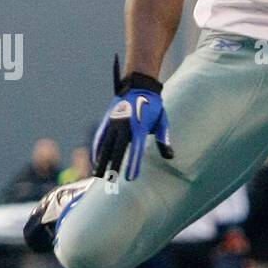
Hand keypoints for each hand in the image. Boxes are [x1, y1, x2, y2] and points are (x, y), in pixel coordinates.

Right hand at [91, 56, 173, 181]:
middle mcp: (124, 126)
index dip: (133, 164)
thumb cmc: (153, 106)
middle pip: (118, 150)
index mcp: (139, 127)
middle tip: (111, 182)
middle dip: (114, 167)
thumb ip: (164, 139)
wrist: (138, 85)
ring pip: (106, 146)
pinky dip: (97, 150)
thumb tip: (170, 157)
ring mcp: (113, 123)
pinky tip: (96, 161)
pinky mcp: (107, 121)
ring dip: (101, 161)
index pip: (136, 150)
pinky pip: (100, 138)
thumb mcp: (162, 120)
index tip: (129, 178)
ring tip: (98, 176)